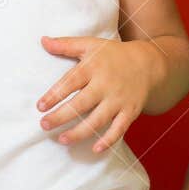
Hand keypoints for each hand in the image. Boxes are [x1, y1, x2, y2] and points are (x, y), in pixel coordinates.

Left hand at [37, 35, 159, 151]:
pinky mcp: (130, 111)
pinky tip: (95, 149)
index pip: (70, 82)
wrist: (148, 63)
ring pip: (97, 120)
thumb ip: (66, 44)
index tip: (40, 107)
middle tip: (44, 125)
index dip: (54, 95)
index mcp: (93, 67)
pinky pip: (119, 129)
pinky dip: (108, 140)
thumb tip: (43, 41)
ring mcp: (119, 100)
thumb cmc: (113, 54)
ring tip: (62, 139)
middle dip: (61, 116)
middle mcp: (106, 84)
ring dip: (79, 132)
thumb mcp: (90, 45)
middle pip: (81, 104)